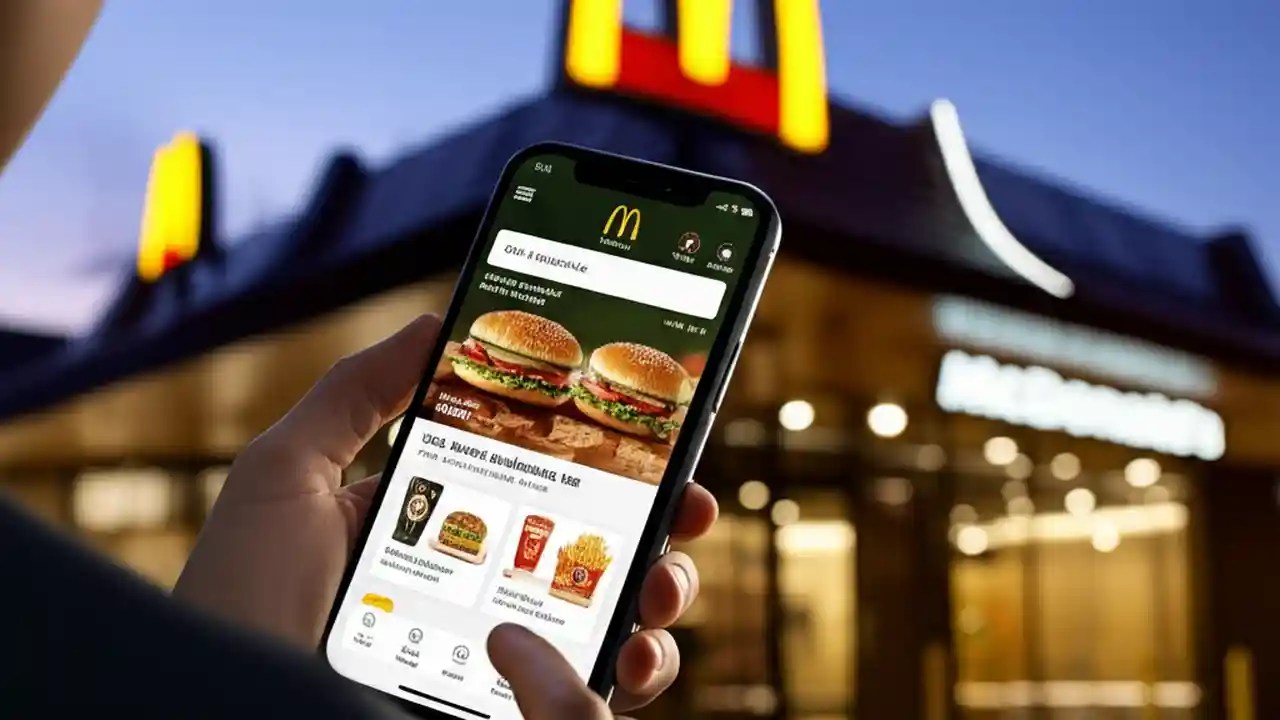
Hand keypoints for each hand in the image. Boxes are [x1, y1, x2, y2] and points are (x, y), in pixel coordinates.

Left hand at [173, 315, 717, 710]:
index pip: (542, 490)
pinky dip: (629, 675)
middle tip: (687, 506)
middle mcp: (478, 596)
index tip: (657, 437)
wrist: (219, 708)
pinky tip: (627, 654)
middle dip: (661, 525)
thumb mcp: (285, 476)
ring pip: (610, 627)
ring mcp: (495, 663)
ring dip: (660, 595)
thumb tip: (436, 319)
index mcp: (437, 532)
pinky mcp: (503, 712)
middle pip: (594, 554)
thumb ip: (357, 393)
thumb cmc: (236, 599)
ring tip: (661, 582)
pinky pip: (585, 703)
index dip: (607, 464)